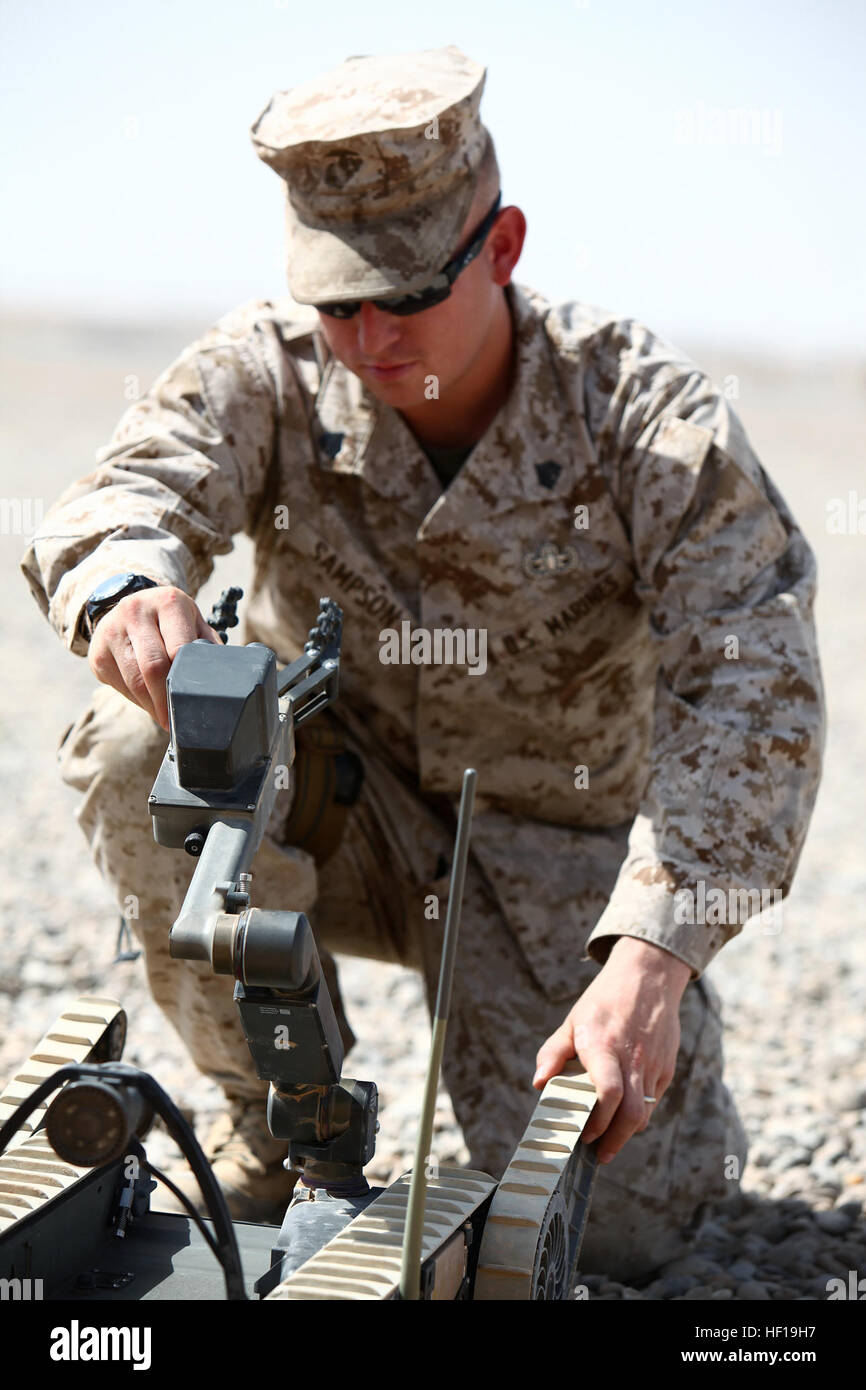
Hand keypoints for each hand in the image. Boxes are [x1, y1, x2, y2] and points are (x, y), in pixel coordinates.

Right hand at [88, 585, 221, 731]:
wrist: (131, 603)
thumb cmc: (172, 620)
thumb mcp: (194, 622)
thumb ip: (207, 646)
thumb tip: (221, 680)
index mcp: (168, 602)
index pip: (178, 649)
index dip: (185, 681)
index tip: (191, 704)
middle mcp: (136, 611)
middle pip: (152, 667)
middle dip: (165, 700)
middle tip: (175, 721)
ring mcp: (112, 630)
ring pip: (133, 680)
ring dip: (151, 705)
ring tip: (164, 717)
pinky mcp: (97, 651)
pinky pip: (118, 685)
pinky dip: (135, 700)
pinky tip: (147, 702)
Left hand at [532, 936, 691, 1164]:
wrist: (648, 976)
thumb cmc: (603, 1001)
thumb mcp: (572, 1020)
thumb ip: (553, 1053)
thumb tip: (539, 1084)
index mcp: (604, 1046)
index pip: (608, 1092)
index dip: (598, 1121)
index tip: (585, 1135)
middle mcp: (633, 1058)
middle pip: (632, 1114)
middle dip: (615, 1141)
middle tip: (599, 1153)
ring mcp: (654, 1064)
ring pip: (646, 1112)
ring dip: (627, 1131)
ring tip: (609, 1139)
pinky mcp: (667, 1067)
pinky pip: (653, 1100)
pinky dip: (639, 1112)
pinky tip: (623, 1113)